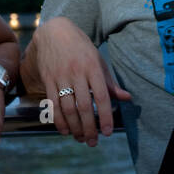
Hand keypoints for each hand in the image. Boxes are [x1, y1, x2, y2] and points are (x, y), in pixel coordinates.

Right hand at [27, 16, 130, 146]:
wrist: (55, 31)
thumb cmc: (80, 48)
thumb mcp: (98, 60)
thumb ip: (109, 82)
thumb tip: (126, 98)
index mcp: (92, 67)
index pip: (101, 96)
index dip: (104, 116)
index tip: (107, 132)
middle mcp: (76, 72)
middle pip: (83, 106)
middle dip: (89, 127)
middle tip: (93, 142)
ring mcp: (60, 76)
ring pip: (67, 108)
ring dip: (74, 127)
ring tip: (81, 138)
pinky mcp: (47, 79)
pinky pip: (52, 103)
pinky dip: (58, 120)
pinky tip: (65, 130)